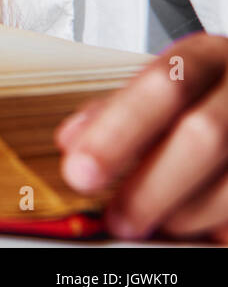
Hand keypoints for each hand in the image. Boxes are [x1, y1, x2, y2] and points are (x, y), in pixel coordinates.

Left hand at [54, 32, 227, 241]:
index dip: (119, 131)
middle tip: (117, 219)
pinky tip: (192, 230)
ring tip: (154, 225)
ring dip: (186, 215)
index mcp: (211, 57)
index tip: (80, 171)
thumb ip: (117, 110)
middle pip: (204, 136)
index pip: (164, 86)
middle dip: (152, 186)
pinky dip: (215, 228)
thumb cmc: (208, 94)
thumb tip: (73, 143)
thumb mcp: (166, 85)